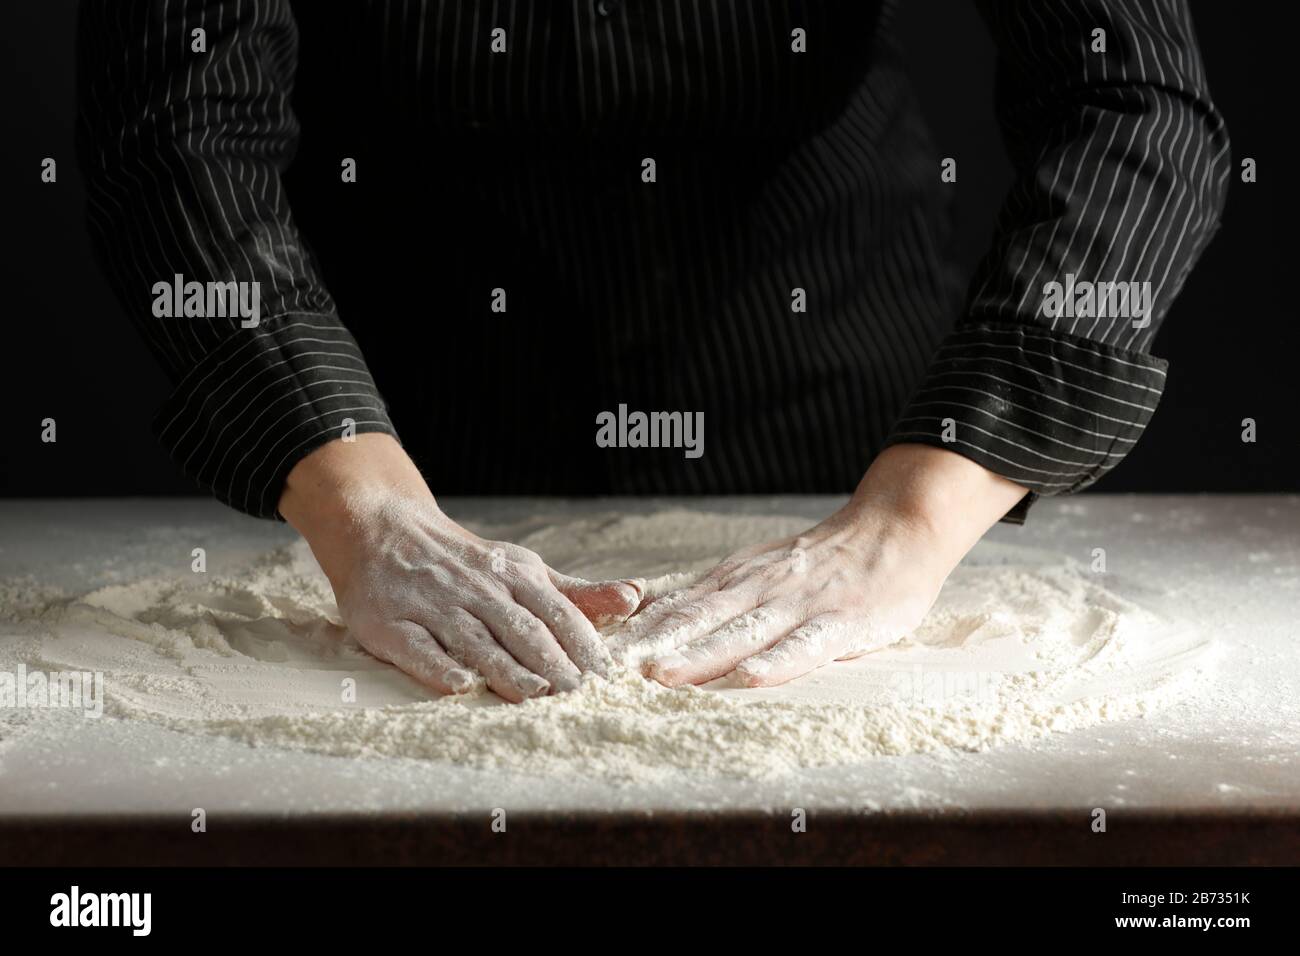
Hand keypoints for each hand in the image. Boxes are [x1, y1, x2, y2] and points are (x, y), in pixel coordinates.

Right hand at [279, 434, 641, 701]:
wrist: (384, 530)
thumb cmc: (468, 562)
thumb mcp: (523, 568)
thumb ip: (576, 592)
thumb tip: (634, 597)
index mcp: (515, 575)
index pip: (558, 613)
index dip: (584, 646)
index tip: (608, 678)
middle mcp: (477, 588)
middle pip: (522, 629)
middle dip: (554, 662)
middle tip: (580, 698)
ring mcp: (433, 605)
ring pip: (475, 639)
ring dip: (506, 668)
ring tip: (535, 694)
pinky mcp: (390, 622)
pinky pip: (417, 646)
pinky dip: (438, 665)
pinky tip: (459, 685)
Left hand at [608, 444, 1028, 687]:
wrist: (895, 527)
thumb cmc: (826, 558)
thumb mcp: (762, 566)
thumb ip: (719, 593)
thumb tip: (659, 616)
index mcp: (741, 578)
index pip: (682, 608)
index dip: (641, 633)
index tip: (601, 655)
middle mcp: (763, 589)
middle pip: (701, 622)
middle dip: (655, 647)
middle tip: (615, 671)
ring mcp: (802, 605)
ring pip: (743, 634)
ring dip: (701, 656)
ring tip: (663, 677)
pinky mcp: (842, 621)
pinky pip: (805, 646)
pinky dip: (777, 661)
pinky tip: (751, 677)